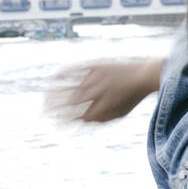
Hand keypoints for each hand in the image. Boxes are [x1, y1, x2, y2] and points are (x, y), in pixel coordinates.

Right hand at [44, 58, 161, 123]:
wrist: (143, 75)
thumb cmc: (130, 98)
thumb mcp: (119, 113)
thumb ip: (101, 119)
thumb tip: (81, 121)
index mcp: (103, 107)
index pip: (77, 115)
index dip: (64, 120)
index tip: (55, 122)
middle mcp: (97, 93)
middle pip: (71, 102)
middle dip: (54, 108)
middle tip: (43, 111)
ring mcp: (95, 78)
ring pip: (70, 86)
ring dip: (54, 93)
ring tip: (44, 98)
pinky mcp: (95, 66)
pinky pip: (75, 70)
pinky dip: (62, 74)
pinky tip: (53, 77)